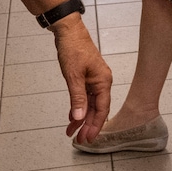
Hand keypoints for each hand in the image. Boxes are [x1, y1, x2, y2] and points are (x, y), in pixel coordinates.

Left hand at [53, 17, 111, 135]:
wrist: (68, 31)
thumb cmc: (73, 48)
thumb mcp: (73, 76)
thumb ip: (77, 98)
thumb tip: (79, 117)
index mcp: (103, 82)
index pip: (102, 110)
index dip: (95, 125)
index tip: (88, 138)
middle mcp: (101, 82)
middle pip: (96, 109)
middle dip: (87, 125)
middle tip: (79, 140)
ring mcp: (94, 80)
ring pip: (89, 104)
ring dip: (81, 118)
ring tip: (72, 131)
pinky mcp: (86, 77)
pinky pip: (84, 97)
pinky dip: (78, 107)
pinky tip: (72, 116)